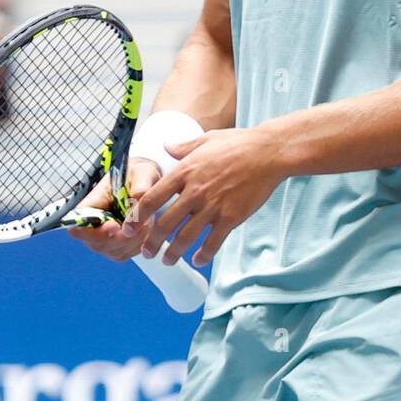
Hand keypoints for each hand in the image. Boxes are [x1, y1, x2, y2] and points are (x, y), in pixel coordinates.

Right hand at [64, 157, 160, 262]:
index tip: (115, 225)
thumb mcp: (142, 173)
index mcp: (89, 206)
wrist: (145, 183)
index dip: (93, 233)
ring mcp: (104, 239)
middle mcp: (92, 226)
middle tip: (144, 222)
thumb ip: (140, 184)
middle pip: (98, 244)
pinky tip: (147, 228)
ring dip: (135, 239)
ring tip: (148, 220)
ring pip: (116, 252)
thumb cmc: (138, 175)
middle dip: (123, 237)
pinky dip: (141, 243)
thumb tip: (138, 197)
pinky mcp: (118, 246)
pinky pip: (128, 253)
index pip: (77, 228)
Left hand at [121, 126, 285, 267]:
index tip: (131, 227)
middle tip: (146, 253)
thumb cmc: (239, 143)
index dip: (138, 216)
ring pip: (186, 237)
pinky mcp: (231, 217)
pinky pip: (213, 242)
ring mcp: (213, 206)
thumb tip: (166, 147)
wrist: (269, 152)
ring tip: (168, 260)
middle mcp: (195, 191)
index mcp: (185, 171)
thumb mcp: (206, 139)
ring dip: (173, 252)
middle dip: (152, 242)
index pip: (152, 198)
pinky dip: (204, 254)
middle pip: (165, 223)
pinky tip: (198, 260)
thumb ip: (183, 147)